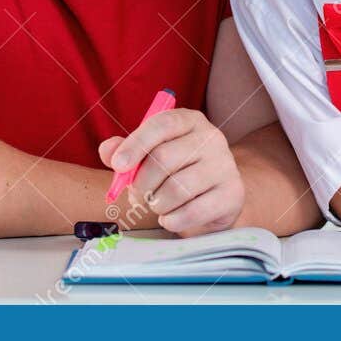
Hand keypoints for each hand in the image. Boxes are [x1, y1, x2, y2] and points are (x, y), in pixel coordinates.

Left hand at [98, 109, 244, 236]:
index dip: (136, 144)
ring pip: (177, 188)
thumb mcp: (150, 156)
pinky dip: (173, 220)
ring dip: (157, 203)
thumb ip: (125, 151)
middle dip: (142, 182)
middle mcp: (212, 138)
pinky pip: (193, 211)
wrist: (214, 199)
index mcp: (190, 121)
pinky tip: (171, 218)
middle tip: (138, 194)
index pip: (162, 124)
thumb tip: (108, 150)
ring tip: (158, 205)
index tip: (118, 165)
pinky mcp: (233, 194)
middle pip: (164, 158)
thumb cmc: (176, 173)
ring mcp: (225, 166)